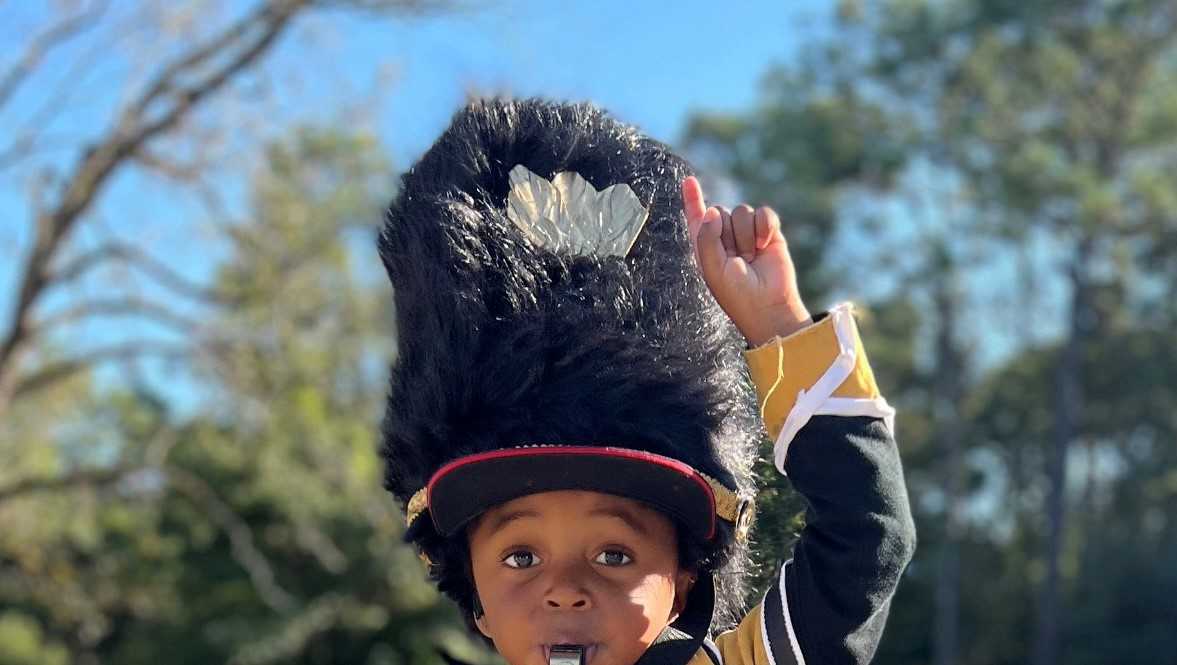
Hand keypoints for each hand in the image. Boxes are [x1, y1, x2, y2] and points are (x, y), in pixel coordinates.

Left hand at [682, 176, 811, 346]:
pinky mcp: (769, 233)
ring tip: (751, 257)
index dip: (692, 199)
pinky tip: (764, 245)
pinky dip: (764, 226)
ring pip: (741, 211)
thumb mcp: (712, 268)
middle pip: (720, 210)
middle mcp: (725, 239)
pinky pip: (764, 213)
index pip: (697, 219)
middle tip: (735, 257)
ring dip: (745, 234)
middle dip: (726, 231)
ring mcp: (748, 235)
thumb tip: (712, 209)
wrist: (768, 305)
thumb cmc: (736, 293)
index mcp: (706, 248)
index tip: (689, 181)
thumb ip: (706, 237)